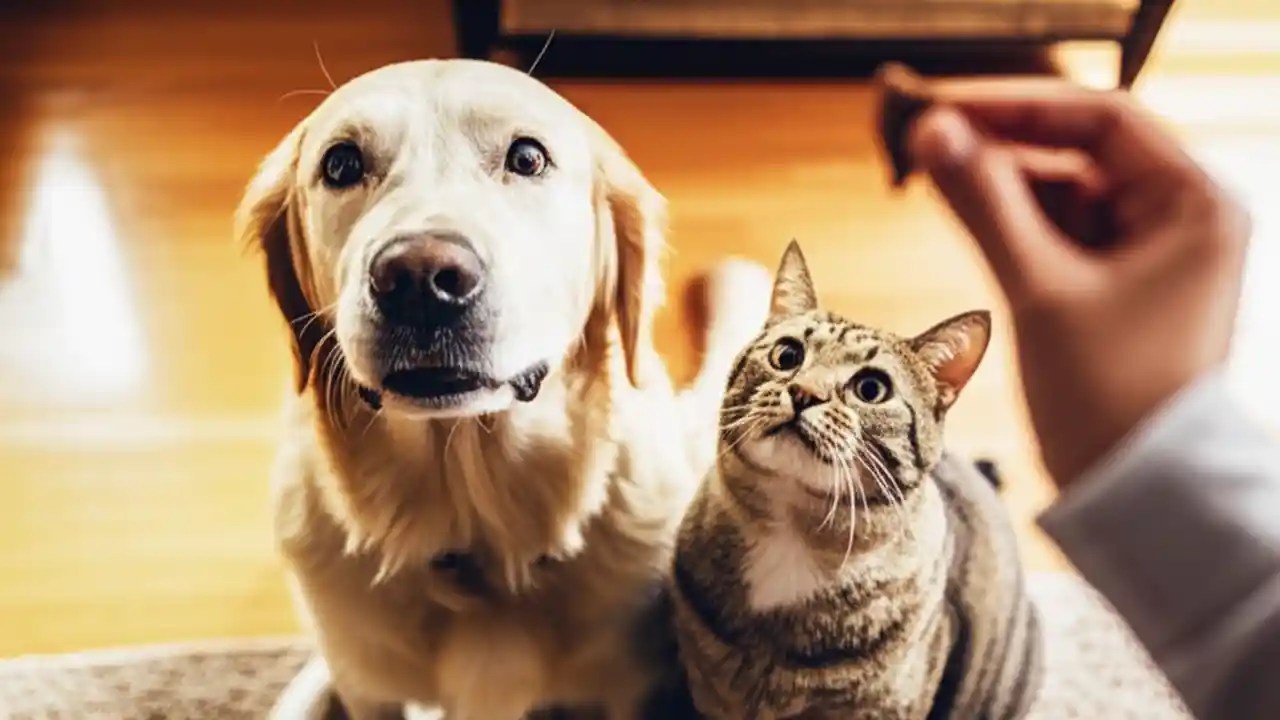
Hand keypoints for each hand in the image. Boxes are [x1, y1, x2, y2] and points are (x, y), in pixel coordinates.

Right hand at [910, 80, 1250, 486]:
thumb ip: (983, 203)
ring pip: (1065, 194)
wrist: (1140, 497)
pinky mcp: (1122, 286)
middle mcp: (1182, 218)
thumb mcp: (1039, 290)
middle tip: (926, 140)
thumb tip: (932, 134)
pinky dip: (1014, 224)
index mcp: (1193, 205)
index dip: (1015, 103)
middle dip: (1002, 145)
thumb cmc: (1110, 399)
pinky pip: (1062, 234)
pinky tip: (965, 215)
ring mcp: (1152, 253)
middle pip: (1081, 152)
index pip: (1099, 117)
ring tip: (934, 176)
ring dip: (1001, 185)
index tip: (944, 105)